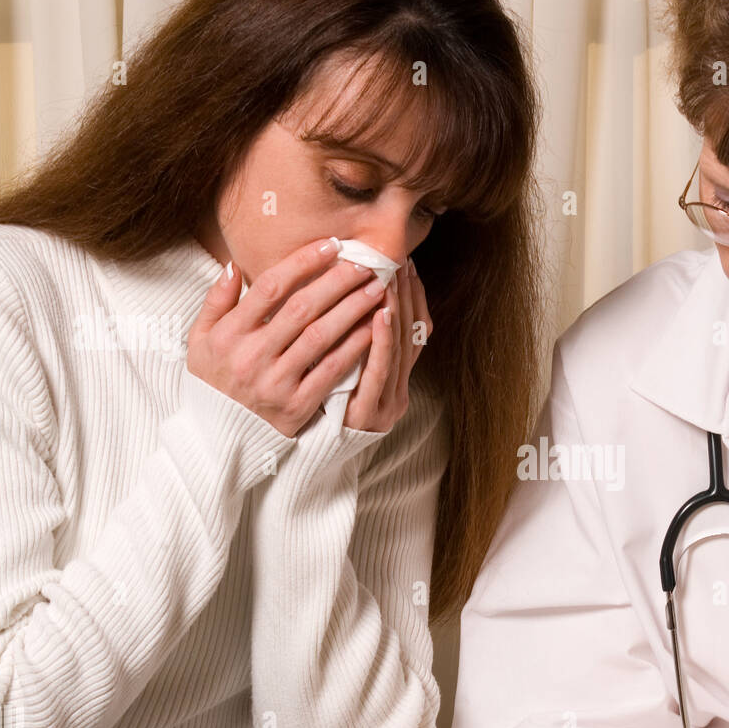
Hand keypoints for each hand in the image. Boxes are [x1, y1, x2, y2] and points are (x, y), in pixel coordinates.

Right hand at [186, 236, 381, 437]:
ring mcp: (276, 382)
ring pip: (320, 337)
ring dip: (352, 310)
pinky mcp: (297, 405)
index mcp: (230, 334)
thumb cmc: (214, 380)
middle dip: (337, 282)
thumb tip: (233, 265)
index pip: (269, 288)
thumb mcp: (201, 340)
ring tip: (376, 290)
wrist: (219, 436)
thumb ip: (216, 302)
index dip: (302, 263)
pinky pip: (331, 371)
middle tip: (366, 264)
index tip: (332, 245)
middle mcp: (252, 356)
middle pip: (301, 309)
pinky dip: (354, 348)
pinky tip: (373, 329)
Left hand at [341, 256, 432, 433]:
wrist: (316, 465)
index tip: (406, 266)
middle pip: (410, 335)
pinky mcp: (370, 414)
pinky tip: (379, 314)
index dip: (412, 298)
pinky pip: (379, 372)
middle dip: (407, 295)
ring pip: (398, 348)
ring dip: (397, 308)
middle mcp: (397, 390)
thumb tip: (354, 304)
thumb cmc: (325, 417)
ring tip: (392, 277)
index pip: (411, 331)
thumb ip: (352, 346)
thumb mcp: (345, 379)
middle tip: (402, 262)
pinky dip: (381, 341)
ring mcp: (387, 403)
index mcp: (393, 381)